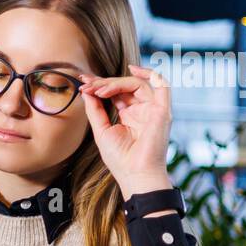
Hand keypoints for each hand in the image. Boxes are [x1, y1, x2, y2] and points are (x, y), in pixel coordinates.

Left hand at [78, 64, 174, 199]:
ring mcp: (153, 109)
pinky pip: (162, 85)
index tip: (83, 83)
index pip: (116, 93)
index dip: (100, 85)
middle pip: (124, 86)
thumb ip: (95, 110)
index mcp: (130, 115)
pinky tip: (132, 69)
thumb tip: (87, 91)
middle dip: (104, 82)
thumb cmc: (120, 159)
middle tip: (87, 84)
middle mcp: (143, 110)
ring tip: (98, 88)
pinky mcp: (162, 111)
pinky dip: (149, 74)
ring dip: (116, 82)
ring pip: (137, 83)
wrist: (135, 175)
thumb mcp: (101, 130)